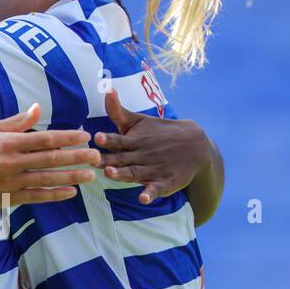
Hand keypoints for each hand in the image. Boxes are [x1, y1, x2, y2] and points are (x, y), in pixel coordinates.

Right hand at [0, 104, 100, 204]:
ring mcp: (12, 181)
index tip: (84, 136)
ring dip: (71, 177)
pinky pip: (38, 196)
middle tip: (96, 156)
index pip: (44, 139)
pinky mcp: (11, 197)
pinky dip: (55, 194)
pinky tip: (71, 192)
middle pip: (51, 159)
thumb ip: (19, 121)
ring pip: (47, 178)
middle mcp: (12, 162)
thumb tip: (38, 107)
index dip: (67, 137)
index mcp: (10, 142)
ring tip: (90, 175)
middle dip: (76, 157)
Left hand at [93, 90, 211, 204]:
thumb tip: (107, 90)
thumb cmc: (159, 133)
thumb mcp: (139, 121)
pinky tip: (143, 198)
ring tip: (110, 174)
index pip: (118, 140)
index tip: (97, 136)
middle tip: (94, 159)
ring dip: (122, 174)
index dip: (108, 139)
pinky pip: (155, 190)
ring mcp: (152, 170)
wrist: (195, 144)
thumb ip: (119, 111)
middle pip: (122, 158)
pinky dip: (150, 193)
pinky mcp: (164, 183)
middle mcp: (141, 156)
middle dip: (108, 159)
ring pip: (134, 174)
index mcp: (133, 141)